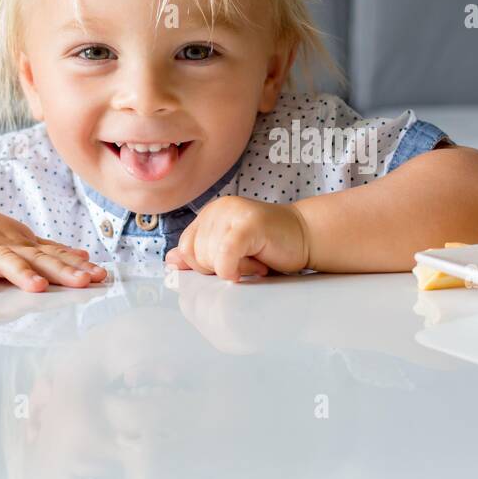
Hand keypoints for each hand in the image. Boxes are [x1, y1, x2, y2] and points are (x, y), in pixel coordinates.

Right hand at [0, 196, 107, 292]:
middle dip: (62, 271)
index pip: (56, 255)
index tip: (101, 275)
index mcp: (25, 245)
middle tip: (84, 281)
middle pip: (39, 259)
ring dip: (22, 274)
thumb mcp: (20, 239)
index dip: (78, 266)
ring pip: (6, 262)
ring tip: (38, 287)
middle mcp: (9, 246)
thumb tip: (83, 255)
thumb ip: (49, 249)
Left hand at [164, 196, 309, 281]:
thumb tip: (170, 260)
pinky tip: (257, 268)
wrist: (306, 236)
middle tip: (249, 260)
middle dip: (221, 268)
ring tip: (257, 259)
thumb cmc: (270, 247)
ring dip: (237, 269)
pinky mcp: (248, 224)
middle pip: (195, 255)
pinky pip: (225, 257)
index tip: (232, 262)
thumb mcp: (228, 252)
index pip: (185, 249)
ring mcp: (232, 213)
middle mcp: (217, 208)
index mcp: (208, 214)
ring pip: (210, 259)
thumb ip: (200, 254)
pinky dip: (236, 270)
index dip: (206, 265)